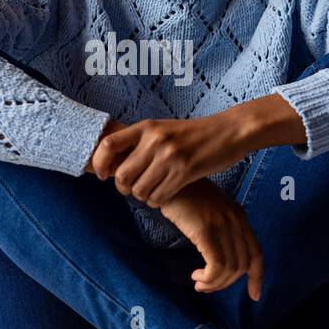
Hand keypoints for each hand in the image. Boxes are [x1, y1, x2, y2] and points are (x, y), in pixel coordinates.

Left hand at [89, 114, 250, 206]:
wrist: (229, 132)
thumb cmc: (195, 134)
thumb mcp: (165, 129)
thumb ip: (142, 142)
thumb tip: (115, 163)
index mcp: (147, 127)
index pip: (108, 144)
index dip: (99, 163)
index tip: (103, 175)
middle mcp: (155, 140)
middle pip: (122, 175)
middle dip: (124, 188)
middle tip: (133, 189)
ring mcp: (170, 156)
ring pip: (139, 190)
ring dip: (143, 197)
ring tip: (152, 192)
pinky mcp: (185, 171)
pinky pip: (159, 196)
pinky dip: (158, 201)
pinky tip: (165, 195)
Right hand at [159, 179, 263, 300]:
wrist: (165, 178)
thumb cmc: (183, 196)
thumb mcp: (209, 211)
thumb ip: (219, 230)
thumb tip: (219, 262)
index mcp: (239, 217)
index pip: (256, 253)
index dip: (257, 277)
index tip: (254, 296)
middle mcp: (235, 220)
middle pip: (242, 265)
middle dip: (226, 283)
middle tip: (205, 286)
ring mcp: (221, 223)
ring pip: (230, 268)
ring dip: (214, 283)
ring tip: (198, 283)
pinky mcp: (204, 229)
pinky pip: (216, 264)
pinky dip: (209, 277)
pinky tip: (196, 276)